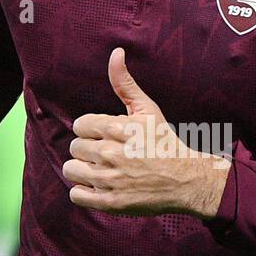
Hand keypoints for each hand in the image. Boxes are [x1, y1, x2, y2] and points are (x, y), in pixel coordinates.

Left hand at [63, 47, 230, 218]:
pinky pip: (76, 195)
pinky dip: (84, 191)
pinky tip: (99, 185)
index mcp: (115, 128)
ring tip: (101, 169)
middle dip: (89, 149)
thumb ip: (125, 83)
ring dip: (83, 170)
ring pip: (71, 170)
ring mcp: (108, 179)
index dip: (93, 130)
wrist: (185, 179)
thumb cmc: (164, 141)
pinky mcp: (109, 202)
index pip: (80, 125)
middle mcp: (109, 153)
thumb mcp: (147, 109)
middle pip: (75, 148)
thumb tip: (116, 53)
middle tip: (108, 153)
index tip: (107, 136)